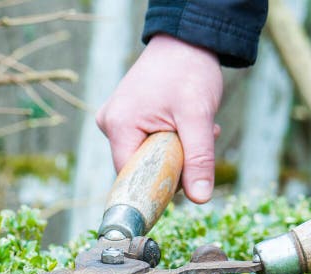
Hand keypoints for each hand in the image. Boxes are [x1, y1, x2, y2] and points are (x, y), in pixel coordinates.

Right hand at [96, 34, 222, 203]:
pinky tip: (187, 124)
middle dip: (173, 163)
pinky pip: (145, 142)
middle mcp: (109, 124)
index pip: (131, 176)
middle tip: (201, 142)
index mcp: (118, 125)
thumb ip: (198, 159)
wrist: (187, 39)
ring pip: (146, 155)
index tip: (186, 182)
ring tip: (198, 128)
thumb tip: (200, 198)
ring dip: (176, 150)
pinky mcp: (126, 117)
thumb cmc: (189, 71)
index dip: (158, 185)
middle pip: (139, 167)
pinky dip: (170, 140)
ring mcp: (116, 119)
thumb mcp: (198, 117)